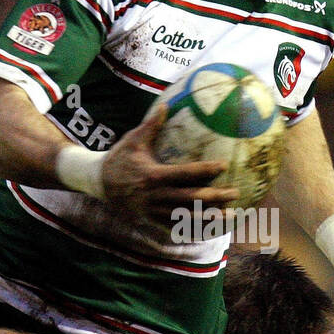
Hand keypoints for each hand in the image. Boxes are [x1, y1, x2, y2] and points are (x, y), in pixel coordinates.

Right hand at [100, 104, 239, 220]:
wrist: (98, 183)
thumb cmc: (119, 158)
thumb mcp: (133, 140)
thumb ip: (151, 125)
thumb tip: (166, 104)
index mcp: (154, 175)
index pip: (186, 173)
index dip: (206, 170)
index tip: (224, 166)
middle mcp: (156, 196)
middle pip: (191, 198)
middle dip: (215, 197)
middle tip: (236, 193)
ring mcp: (154, 211)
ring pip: (187, 217)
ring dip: (211, 217)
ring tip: (232, 215)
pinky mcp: (152, 221)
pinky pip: (177, 227)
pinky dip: (195, 229)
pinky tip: (213, 228)